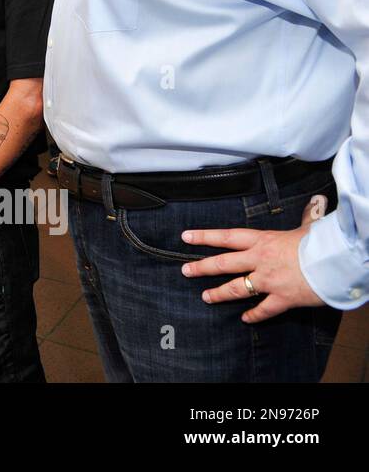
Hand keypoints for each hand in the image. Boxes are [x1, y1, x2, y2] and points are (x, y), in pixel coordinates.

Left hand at [181, 196, 327, 322]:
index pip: (226, 236)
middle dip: (202, 267)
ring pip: (237, 288)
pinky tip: (245, 319)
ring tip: (205, 297)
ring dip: (219, 293)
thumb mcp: (308, 228)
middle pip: (224, 263)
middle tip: (186, 271)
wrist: (335, 262)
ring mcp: (269, 280)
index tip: (186, 237)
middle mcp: (260, 260)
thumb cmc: (321, 242)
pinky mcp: (282, 298)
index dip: (204, 237)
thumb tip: (316, 202)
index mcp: (263, 240)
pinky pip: (264, 309)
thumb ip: (305, 219)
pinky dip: (254, 315)